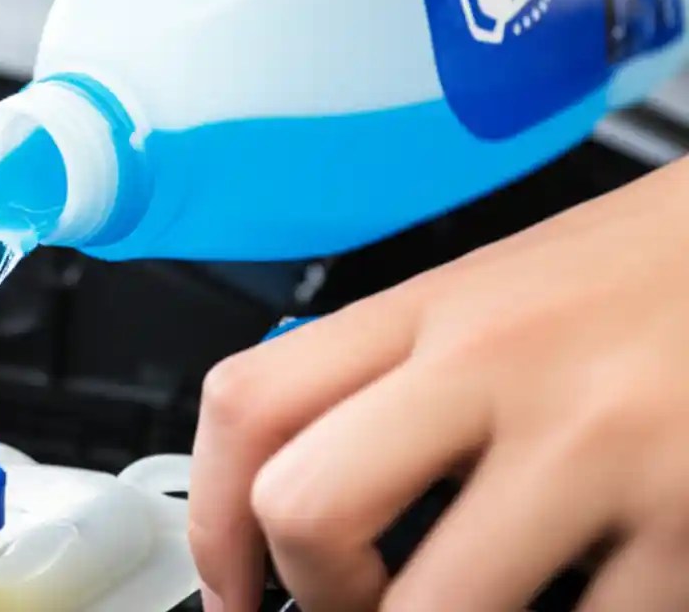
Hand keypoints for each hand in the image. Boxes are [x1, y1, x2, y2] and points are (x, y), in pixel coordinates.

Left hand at [189, 157, 688, 611]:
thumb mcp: (494, 297)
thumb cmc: (643, 275)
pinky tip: (595, 596)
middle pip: (306, 510)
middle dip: (315, 595)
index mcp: (431, 308)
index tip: (231, 588)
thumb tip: (303, 501)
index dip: (211, 526)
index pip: (249, 404)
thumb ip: (394, 383)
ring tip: (473, 606)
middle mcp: (497, 363)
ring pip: (433, 609)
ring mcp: (598, 440)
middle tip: (349, 605)